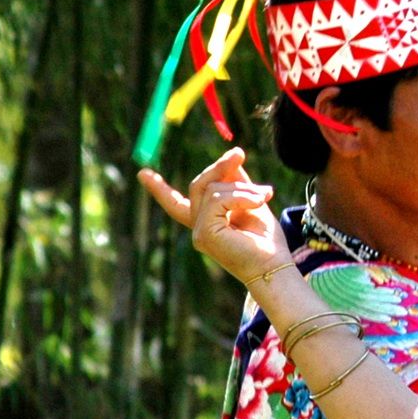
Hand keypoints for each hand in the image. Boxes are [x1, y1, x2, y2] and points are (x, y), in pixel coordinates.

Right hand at [139, 147, 290, 286]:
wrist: (275, 265)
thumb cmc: (266, 239)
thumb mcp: (252, 201)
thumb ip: (238, 182)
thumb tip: (231, 158)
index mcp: (206, 222)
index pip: (177, 204)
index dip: (159, 190)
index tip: (142, 174)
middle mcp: (198, 227)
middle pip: (198, 185)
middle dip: (219, 167)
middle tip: (239, 153)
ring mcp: (199, 232)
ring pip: (210, 189)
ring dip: (242, 187)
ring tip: (264, 195)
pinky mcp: (205, 234)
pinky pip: (217, 199)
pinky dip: (241, 196)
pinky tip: (259, 202)